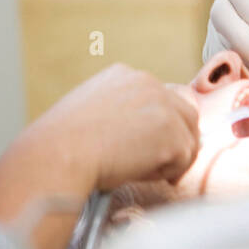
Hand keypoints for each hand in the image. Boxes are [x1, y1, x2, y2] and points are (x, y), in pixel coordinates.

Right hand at [36, 64, 199, 190]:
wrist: (59, 154)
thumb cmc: (63, 144)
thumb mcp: (89, 112)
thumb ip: (119, 114)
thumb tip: (140, 137)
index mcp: (125, 75)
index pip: (161, 98)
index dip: (157, 126)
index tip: (142, 146)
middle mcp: (149, 82)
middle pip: (184, 114)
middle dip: (173, 141)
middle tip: (150, 164)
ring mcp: (164, 105)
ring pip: (188, 138)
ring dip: (170, 159)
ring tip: (139, 170)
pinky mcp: (172, 133)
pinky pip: (183, 160)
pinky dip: (165, 173)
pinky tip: (137, 173)